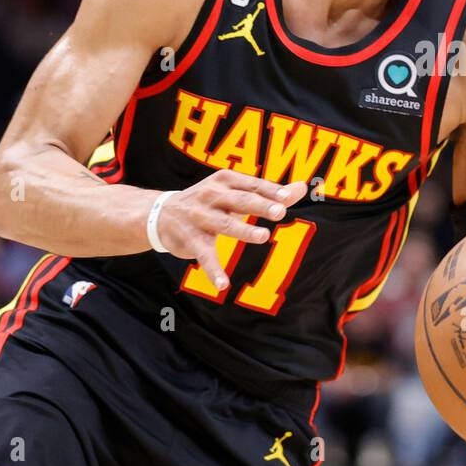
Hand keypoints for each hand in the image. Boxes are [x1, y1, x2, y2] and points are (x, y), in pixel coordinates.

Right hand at [153, 170, 309, 290]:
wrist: (161, 213)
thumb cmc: (209, 201)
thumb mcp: (235, 191)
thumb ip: (269, 193)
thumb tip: (303, 188)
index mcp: (226, 181)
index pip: (253, 185)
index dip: (270, 191)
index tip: (288, 197)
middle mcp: (212, 196)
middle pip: (241, 201)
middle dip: (260, 205)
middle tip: (280, 212)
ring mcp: (200, 217)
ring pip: (225, 224)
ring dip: (244, 231)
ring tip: (263, 236)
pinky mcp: (191, 239)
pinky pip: (205, 256)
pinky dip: (213, 270)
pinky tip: (223, 284)